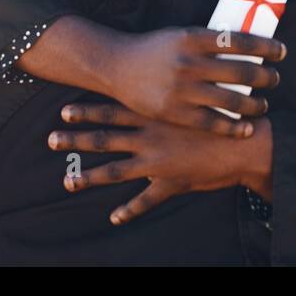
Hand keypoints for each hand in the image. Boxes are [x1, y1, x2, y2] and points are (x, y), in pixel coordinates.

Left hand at [48, 103, 271, 224]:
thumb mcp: (194, 97)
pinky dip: (129, 210)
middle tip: (50, 139)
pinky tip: (113, 217)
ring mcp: (157, 162)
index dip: (88, 111)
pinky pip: (146, 200)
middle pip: (106, 139)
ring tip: (66, 181)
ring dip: (90, 176)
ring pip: (116, 171)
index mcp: (154, 116)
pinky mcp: (170, 183)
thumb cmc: (222, 116)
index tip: (63, 109)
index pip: (113, 111)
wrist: (246, 144)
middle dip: (77, 139)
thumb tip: (159, 78)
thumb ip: (173, 92)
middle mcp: (150, 138)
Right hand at [99, 27, 283, 138]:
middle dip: (266, 77)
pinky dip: (234, 126)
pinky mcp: (175, 112)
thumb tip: (245, 45)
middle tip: (275, 79)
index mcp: (194, 38)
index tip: (282, 52)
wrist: (117, 66)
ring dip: (255, 104)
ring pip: (232, 100)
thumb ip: (209, 41)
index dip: (266, 47)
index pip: (241, 41)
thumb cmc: (154, 49)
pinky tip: (246, 127)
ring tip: (264, 104)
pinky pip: (213, 122)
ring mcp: (182, 89)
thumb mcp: (180, 35)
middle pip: (242, 72)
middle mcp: (190, 62)